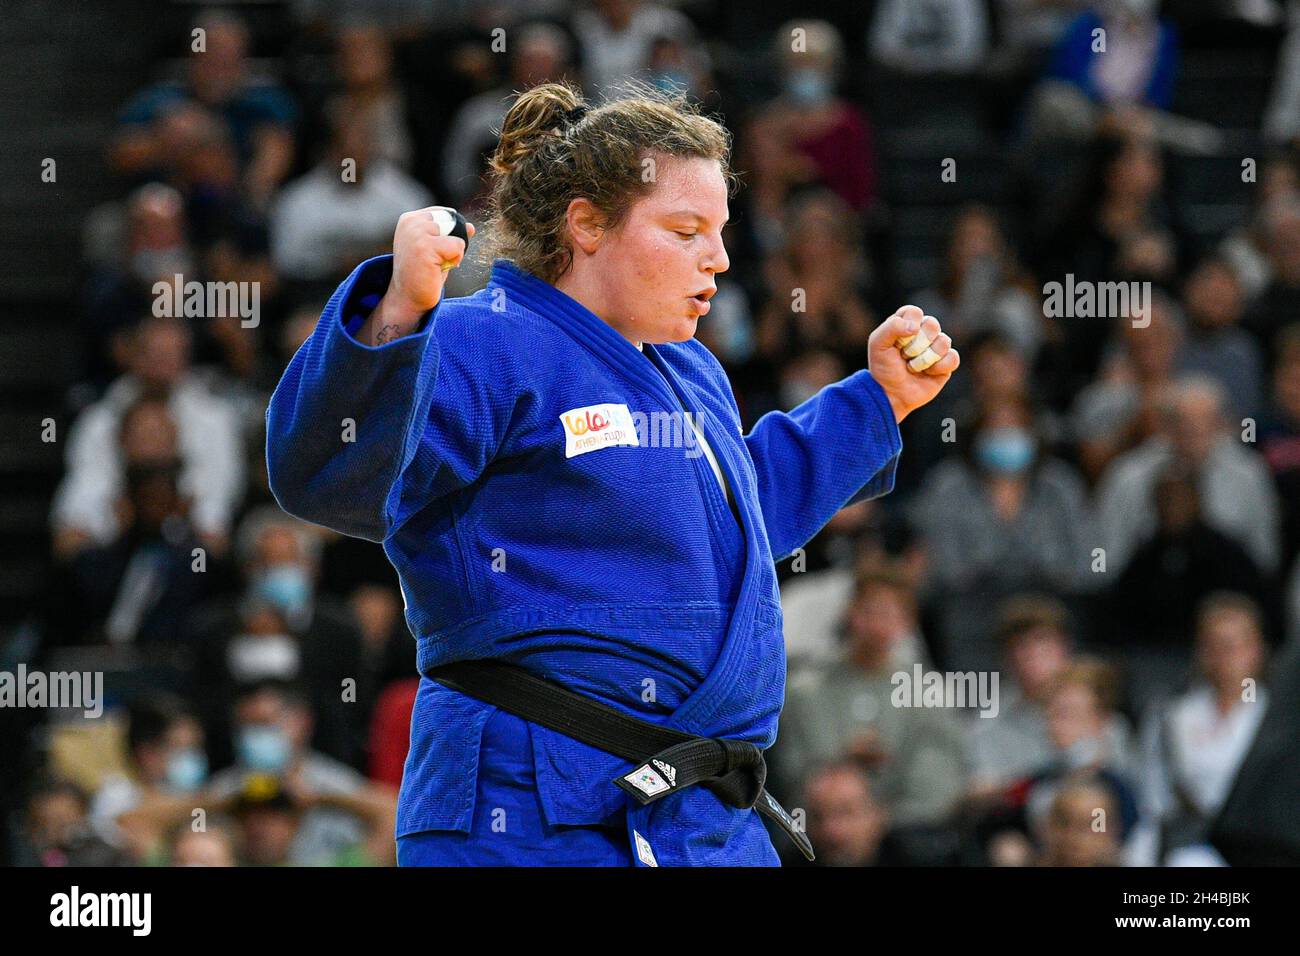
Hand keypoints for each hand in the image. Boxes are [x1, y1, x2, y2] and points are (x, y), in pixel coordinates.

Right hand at [369, 207, 474, 339]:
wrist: (408, 298)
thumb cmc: (422, 274)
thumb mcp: (437, 250)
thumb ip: (450, 235)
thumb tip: (471, 227)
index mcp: (410, 219)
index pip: (445, 214)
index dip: (448, 233)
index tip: (433, 251)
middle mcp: (411, 223)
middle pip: (451, 222)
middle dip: (451, 243)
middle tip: (435, 261)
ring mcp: (416, 234)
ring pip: (456, 234)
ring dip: (453, 253)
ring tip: (436, 265)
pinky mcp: (424, 247)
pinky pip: (457, 246)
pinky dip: (455, 259)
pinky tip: (438, 269)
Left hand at [868, 306, 959, 422]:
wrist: (891, 395)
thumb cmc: (883, 368)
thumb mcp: (878, 345)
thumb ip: (891, 328)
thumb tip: (915, 327)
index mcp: (906, 323)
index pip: (914, 312)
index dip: (908, 326)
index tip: (897, 343)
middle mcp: (923, 331)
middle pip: (932, 324)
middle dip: (915, 345)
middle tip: (904, 357)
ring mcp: (936, 347)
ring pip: (943, 341)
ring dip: (924, 359)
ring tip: (913, 368)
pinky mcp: (946, 363)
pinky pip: (952, 358)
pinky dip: (938, 368)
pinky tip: (928, 373)